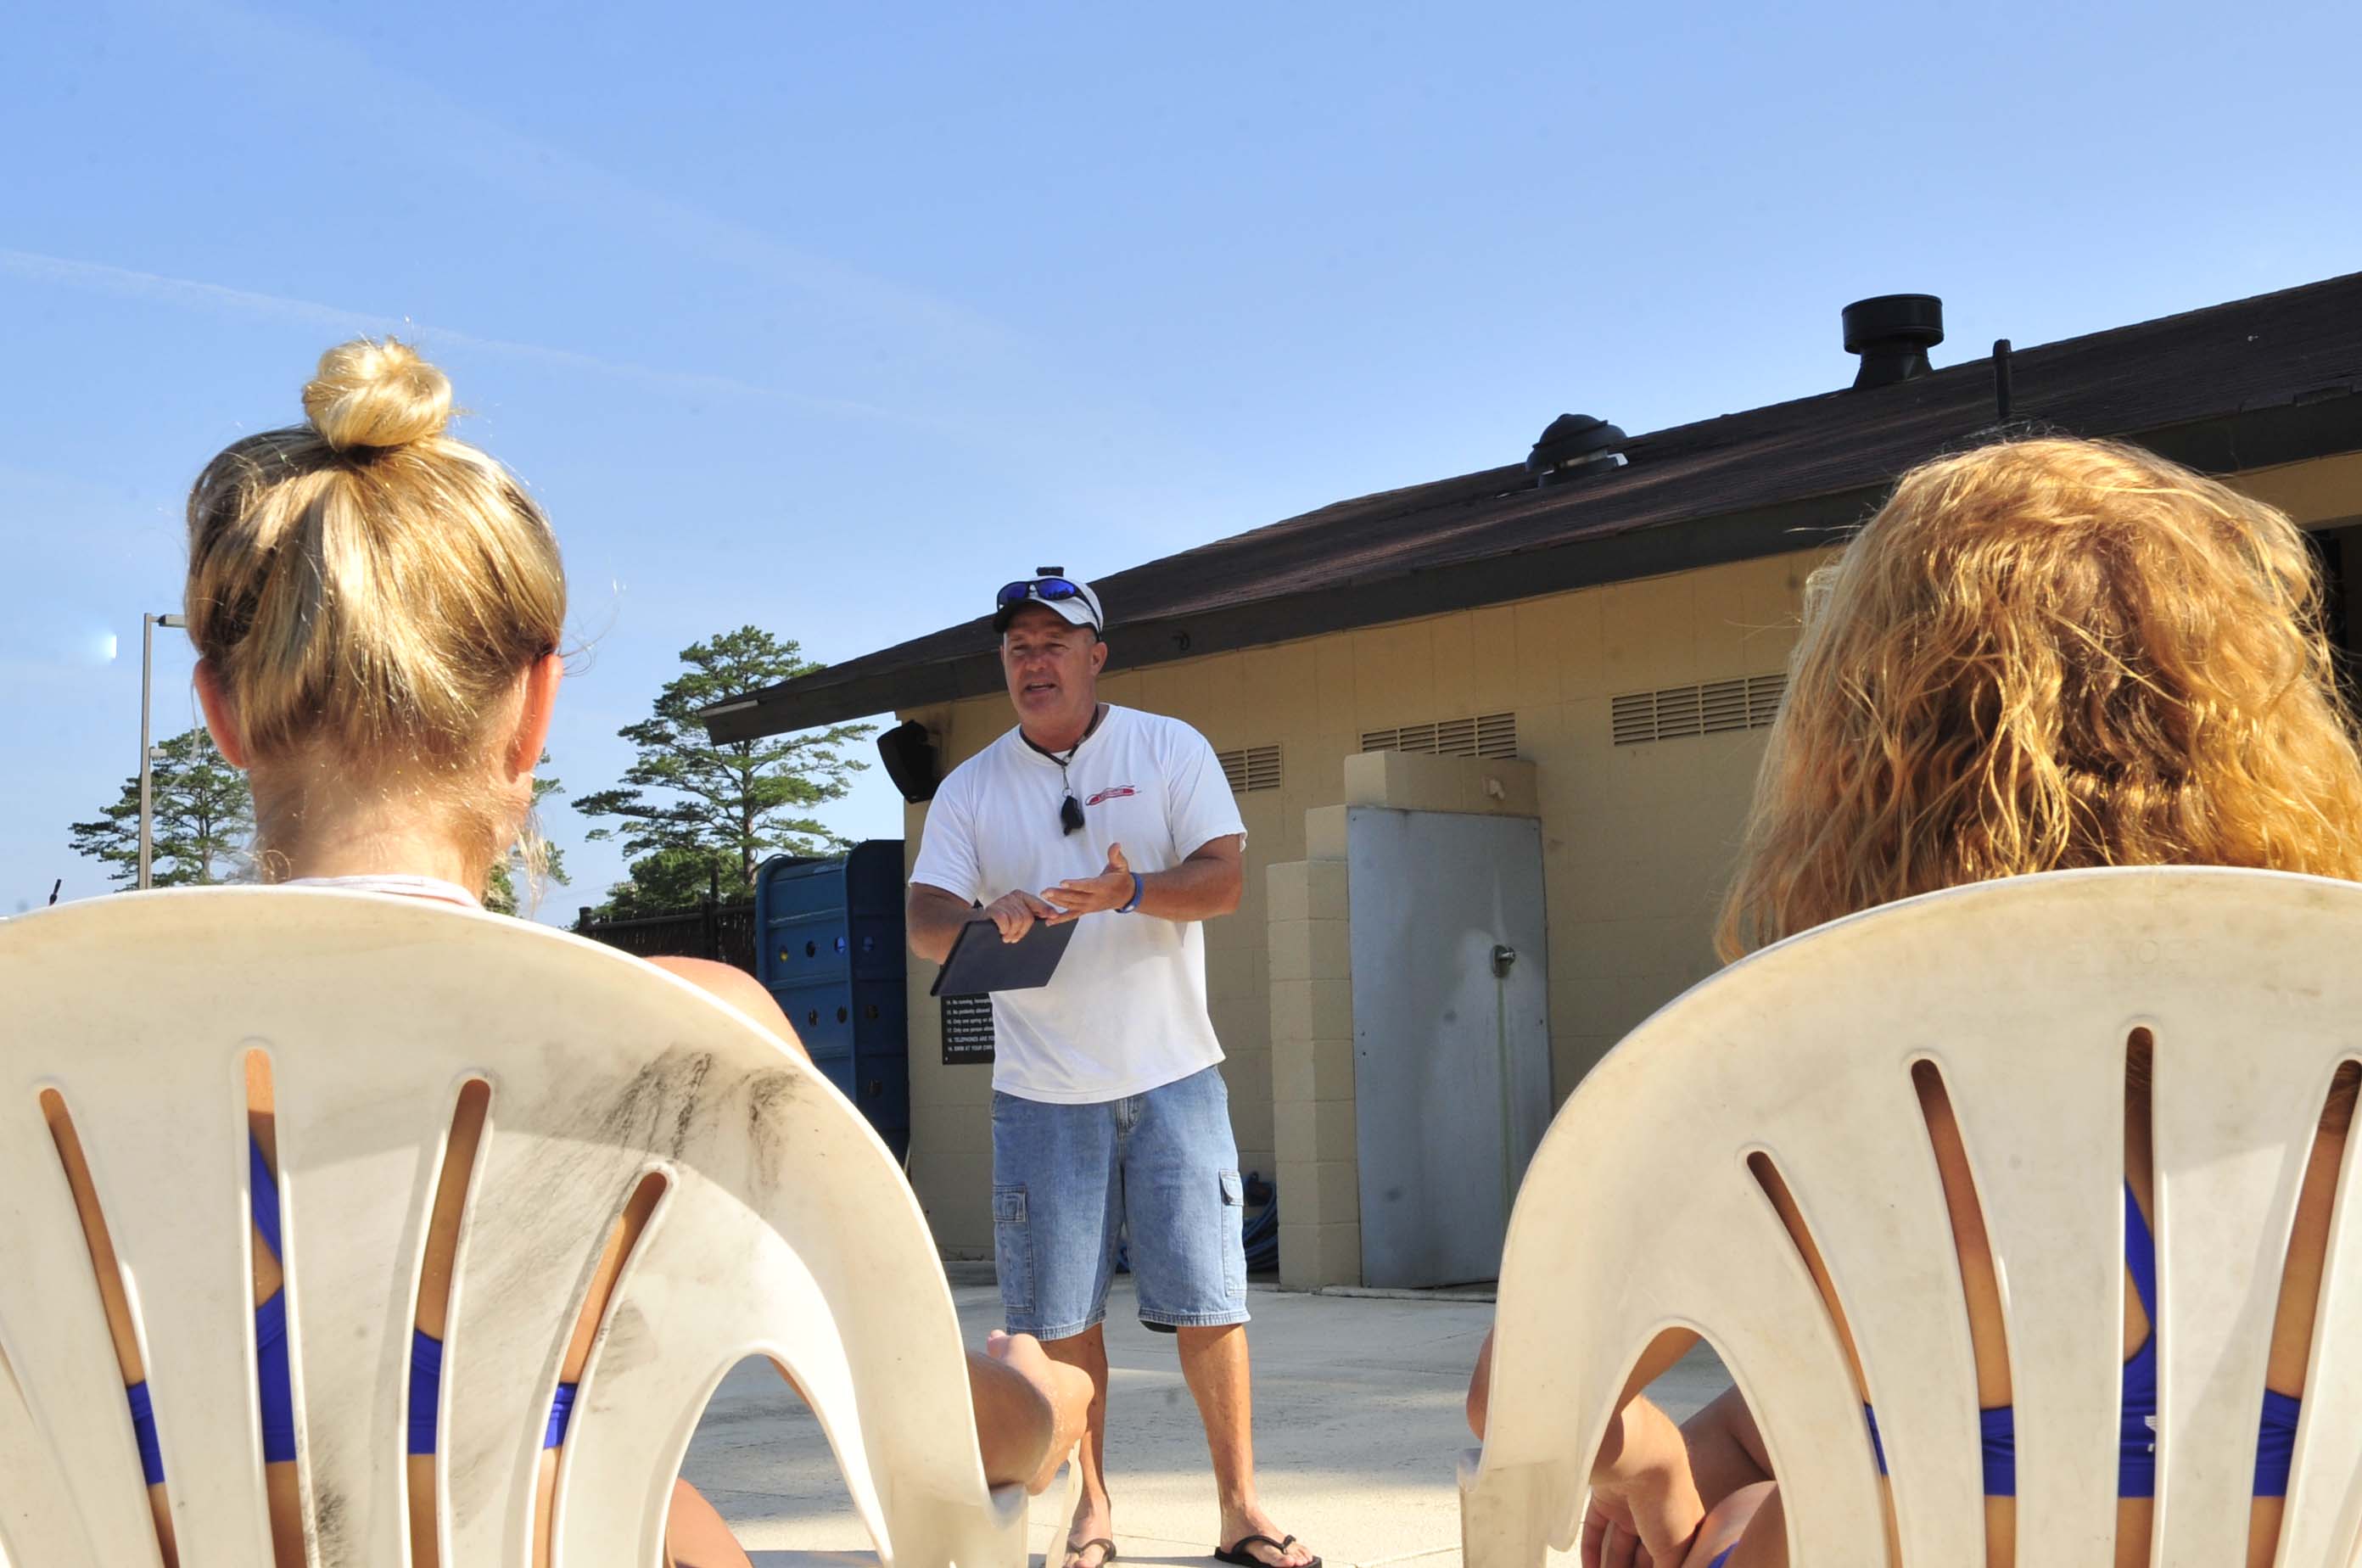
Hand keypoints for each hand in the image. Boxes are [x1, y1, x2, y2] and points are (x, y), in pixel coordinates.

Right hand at [984, 889, 1059, 943]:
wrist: (976, 921)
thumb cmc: (1000, 921)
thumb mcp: (1017, 915)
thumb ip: (1032, 914)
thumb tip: (1053, 916)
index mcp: (1021, 897)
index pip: (1037, 903)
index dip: (1046, 910)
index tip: (1054, 916)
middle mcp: (1012, 897)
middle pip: (1027, 917)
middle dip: (1022, 931)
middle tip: (1015, 937)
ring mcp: (1002, 902)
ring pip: (1017, 920)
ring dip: (1012, 933)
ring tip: (1007, 936)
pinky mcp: (992, 909)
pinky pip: (1004, 921)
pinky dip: (1004, 929)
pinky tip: (1001, 932)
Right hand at [986, 1330, 1091, 1494]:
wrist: (1011, 1421)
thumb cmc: (1021, 1378)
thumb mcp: (1016, 1345)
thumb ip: (1009, 1342)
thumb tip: (997, 1339)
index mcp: (1081, 1388)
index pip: (1065, 1380)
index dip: (1040, 1374)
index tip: (1019, 1372)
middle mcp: (1078, 1422)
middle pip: (1056, 1413)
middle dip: (1035, 1407)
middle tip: (1008, 1400)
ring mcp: (1061, 1452)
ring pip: (1044, 1442)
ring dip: (1027, 1435)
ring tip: (999, 1427)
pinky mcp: (1042, 1476)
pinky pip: (1029, 1468)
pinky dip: (1017, 1462)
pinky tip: (999, 1452)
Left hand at [1041, 842, 1136, 923]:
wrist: (1126, 895)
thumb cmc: (1121, 878)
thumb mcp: (1121, 865)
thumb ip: (1116, 855)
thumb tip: (1116, 845)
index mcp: (1103, 887)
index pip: (1087, 886)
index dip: (1075, 885)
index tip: (1062, 883)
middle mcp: (1095, 899)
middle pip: (1075, 897)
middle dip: (1059, 894)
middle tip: (1045, 891)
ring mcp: (1089, 906)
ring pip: (1071, 905)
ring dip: (1056, 902)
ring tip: (1044, 897)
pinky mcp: (1086, 910)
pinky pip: (1072, 915)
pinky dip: (1060, 919)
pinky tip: (1049, 921)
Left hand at [1581, 1397, 1702, 1567]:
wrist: (1641, 1457)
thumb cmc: (1668, 1502)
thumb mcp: (1677, 1547)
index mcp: (1683, 1525)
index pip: (1672, 1558)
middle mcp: (1657, 1514)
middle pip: (1643, 1553)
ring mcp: (1630, 1505)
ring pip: (1618, 1543)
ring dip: (1611, 1565)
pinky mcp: (1605, 1497)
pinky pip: (1597, 1528)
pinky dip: (1592, 1550)